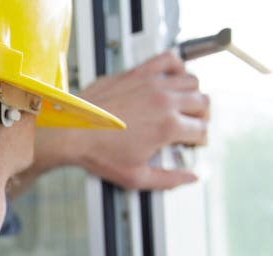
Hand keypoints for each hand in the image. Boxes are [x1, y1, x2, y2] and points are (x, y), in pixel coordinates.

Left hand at [16, 51, 209, 195]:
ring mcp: (151, 84)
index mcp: (167, 127)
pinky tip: (173, 77)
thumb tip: (191, 178)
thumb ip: (169, 179)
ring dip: (193, 94)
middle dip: (201, 117)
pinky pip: (168, 59)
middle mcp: (164, 101)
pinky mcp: (136, 73)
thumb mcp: (135, 177)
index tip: (191, 144)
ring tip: (184, 106)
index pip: (202, 130)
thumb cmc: (95, 152)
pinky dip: (177, 66)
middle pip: (203, 103)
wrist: (69, 132)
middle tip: (191, 126)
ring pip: (191, 81)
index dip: (199, 141)